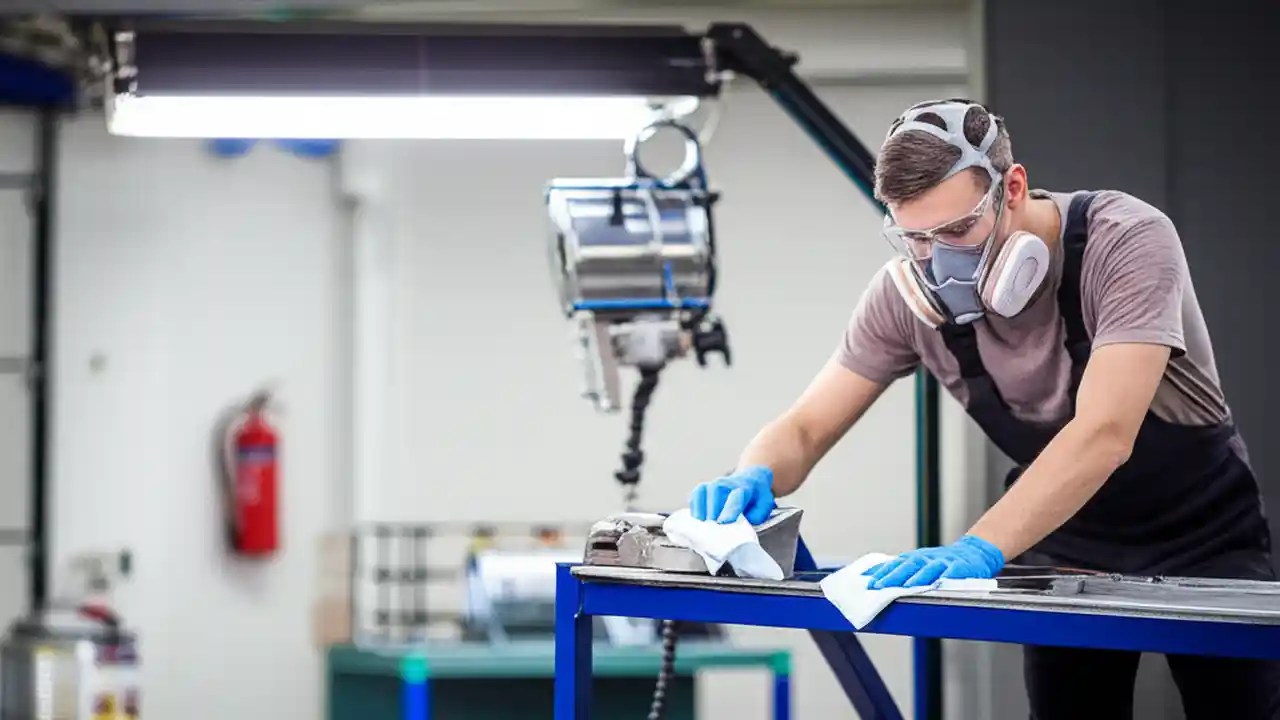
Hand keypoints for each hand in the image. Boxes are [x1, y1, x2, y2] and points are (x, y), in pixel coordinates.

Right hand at [689, 465, 775, 524]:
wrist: (751, 478)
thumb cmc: (756, 496)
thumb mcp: (764, 505)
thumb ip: (756, 515)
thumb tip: (744, 522)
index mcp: (745, 487)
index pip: (736, 497)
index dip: (729, 510)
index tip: (723, 522)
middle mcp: (727, 483)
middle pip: (716, 491)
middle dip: (712, 510)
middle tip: (712, 527)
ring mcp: (714, 484)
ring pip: (702, 491)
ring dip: (700, 509)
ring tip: (701, 525)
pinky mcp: (704, 488)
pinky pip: (695, 495)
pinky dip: (694, 507)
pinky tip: (696, 520)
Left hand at [863, 535, 1004, 588]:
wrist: (974, 553)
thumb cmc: (944, 562)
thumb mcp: (922, 563)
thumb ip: (903, 570)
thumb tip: (877, 579)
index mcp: (918, 558)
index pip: (896, 563)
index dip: (882, 572)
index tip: (868, 582)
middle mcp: (928, 558)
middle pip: (908, 565)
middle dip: (893, 576)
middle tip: (879, 586)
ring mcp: (945, 562)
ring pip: (929, 568)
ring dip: (916, 577)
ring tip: (904, 587)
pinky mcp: (962, 568)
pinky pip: (953, 572)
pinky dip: (946, 577)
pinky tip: (938, 583)